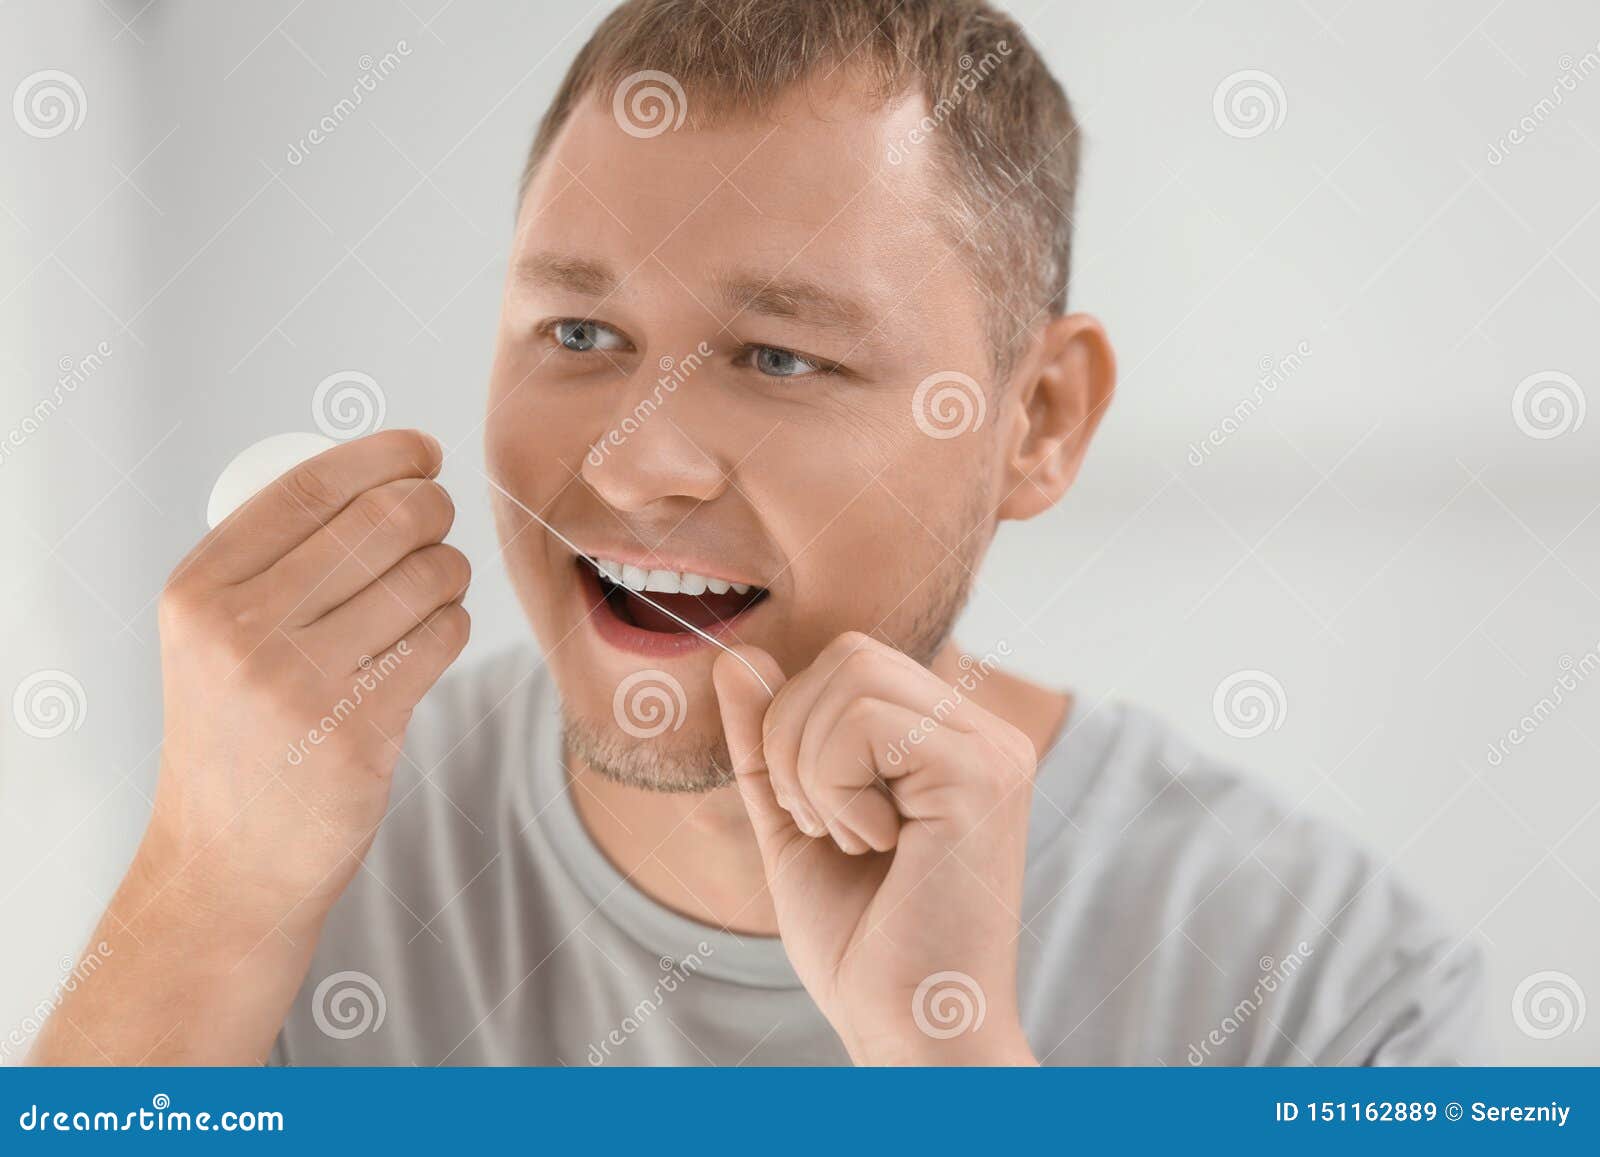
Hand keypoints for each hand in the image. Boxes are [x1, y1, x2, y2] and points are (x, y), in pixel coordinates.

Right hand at [145, 428, 469, 934]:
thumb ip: (272, 562)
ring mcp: (299, 683)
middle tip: (439, 518)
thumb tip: (384, 475)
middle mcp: (239, 629)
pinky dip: (453, 627)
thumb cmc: (238, 733)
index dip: (383, 455)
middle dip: (431, 506)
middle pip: (381, 521)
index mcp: (198, 589)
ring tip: (435, 588)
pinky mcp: (358, 731)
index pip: (309, 486)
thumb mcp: (213, 638)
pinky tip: (433, 638)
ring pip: (425, 577)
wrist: (227, 861)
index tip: (422, 451)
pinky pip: (442, 639)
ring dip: (449, 572)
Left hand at [712, 633, 1038, 1064]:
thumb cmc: (862, 945)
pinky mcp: (984, 774)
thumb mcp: (792, 822)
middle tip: (826, 828)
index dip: (796, 726)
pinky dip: (836, 791)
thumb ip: (766, 741)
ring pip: (851, 677)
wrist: (908, 1029)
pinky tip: (878, 848)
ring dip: (812, 771)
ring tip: (853, 842)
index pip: (848, 661)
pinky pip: (863, 723)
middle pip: (848, 654)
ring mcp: (992, 748)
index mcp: (951, 739)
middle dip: (794, 740)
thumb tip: (736, 656)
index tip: (821, 819)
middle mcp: (985, 732)